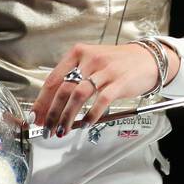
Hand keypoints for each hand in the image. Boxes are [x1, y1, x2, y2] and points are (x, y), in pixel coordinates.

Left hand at [32, 41, 179, 138]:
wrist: (148, 59)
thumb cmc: (118, 64)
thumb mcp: (92, 63)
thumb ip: (74, 79)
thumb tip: (53, 104)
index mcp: (78, 53)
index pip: (53, 79)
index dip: (42, 101)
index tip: (36, 116)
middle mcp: (90, 60)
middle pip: (63, 89)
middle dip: (51, 113)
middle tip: (46, 128)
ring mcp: (105, 70)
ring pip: (78, 95)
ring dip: (67, 116)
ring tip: (62, 130)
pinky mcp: (119, 82)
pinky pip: (100, 101)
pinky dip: (90, 115)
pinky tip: (85, 124)